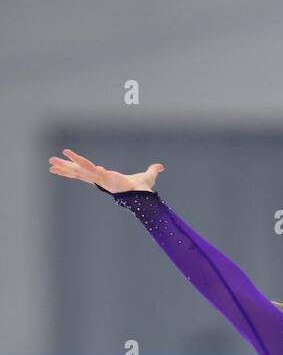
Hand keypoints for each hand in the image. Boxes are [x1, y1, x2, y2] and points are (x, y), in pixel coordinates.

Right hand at [48, 148, 163, 194]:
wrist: (144, 194)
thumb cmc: (144, 189)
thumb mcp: (147, 176)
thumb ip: (153, 170)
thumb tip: (161, 167)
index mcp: (106, 177)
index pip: (88, 171)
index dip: (77, 167)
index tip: (67, 162)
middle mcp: (100, 178)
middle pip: (78, 171)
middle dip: (64, 168)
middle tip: (49, 163)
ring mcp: (99, 178)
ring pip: (78, 170)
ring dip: (64, 166)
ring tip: (50, 163)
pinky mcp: (101, 178)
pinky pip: (87, 170)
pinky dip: (77, 164)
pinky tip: (66, 160)